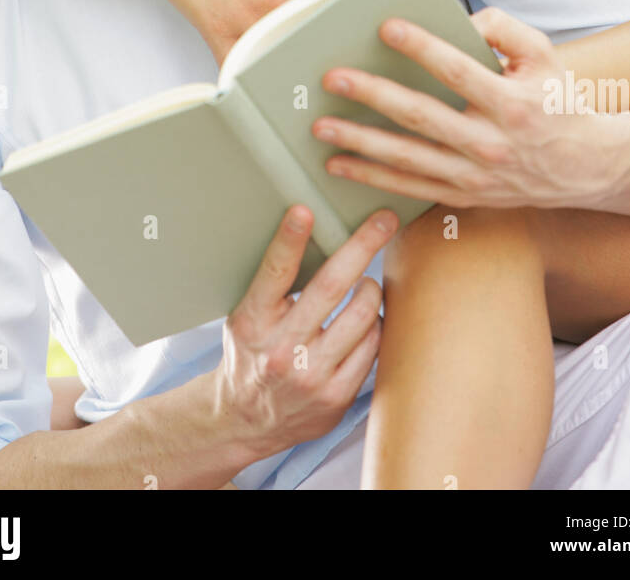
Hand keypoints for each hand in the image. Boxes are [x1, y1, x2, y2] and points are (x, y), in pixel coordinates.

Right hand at [137, 0, 313, 65]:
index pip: (322, 16)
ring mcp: (246, 14)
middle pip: (301, 41)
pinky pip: (236, 66)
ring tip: (274, 84)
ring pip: (271, 57)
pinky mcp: (216, 29)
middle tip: (300, 72)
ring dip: (272, 71)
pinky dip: (239, 77)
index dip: (320, 35)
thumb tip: (300, 9)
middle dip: (301, 57)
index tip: (318, 48)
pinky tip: (242, 82)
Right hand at [215, 205, 396, 458]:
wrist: (246, 419)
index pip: (274, 273)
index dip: (289, 240)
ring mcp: (311, 376)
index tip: (304, 210)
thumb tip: (311, 233)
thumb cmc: (251, 353)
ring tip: (365, 285)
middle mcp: (281, 348)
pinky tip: (367, 321)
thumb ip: (274, 285)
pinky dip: (375, 325)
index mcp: (253, 321)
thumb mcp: (248, 316)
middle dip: (361, 245)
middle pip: (330, 287)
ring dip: (371, 290)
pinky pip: (373, 347)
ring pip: (362, 316)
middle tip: (384, 220)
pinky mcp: (336, 397)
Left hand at [312, 9, 629, 209]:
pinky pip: (411, 189)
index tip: (386, 27)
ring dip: (360, 143)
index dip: (422, 47)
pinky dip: (373, 178)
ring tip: (321, 127)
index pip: (459, 70)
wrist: (587, 166)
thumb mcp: (543, 54)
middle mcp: (492, 143)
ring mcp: (476, 176)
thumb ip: (502, 28)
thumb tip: (458, 21)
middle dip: (372, 95)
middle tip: (332, 78)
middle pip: (422, 117)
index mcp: (512, 102)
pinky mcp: (465, 196)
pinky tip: (340, 164)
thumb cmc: (557, 101)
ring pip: (408, 159)